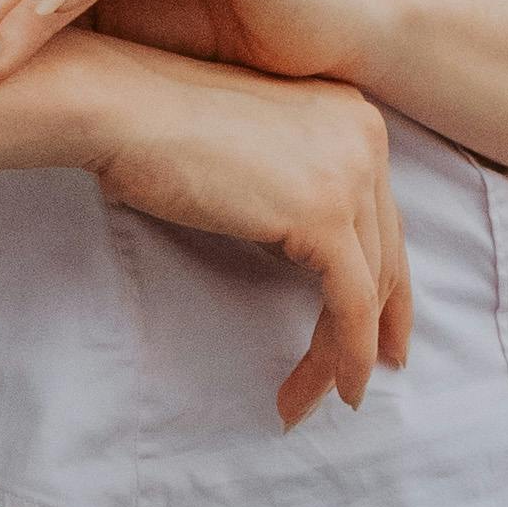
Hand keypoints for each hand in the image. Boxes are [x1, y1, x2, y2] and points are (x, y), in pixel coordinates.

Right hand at [68, 50, 413, 429]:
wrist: (119, 107)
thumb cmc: (156, 132)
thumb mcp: (249, 157)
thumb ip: (289, 191)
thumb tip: (301, 257)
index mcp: (351, 117)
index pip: (383, 217)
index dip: (387, 285)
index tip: (383, 337)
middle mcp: (365, 137)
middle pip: (385, 254)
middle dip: (375, 327)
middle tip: (359, 380)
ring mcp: (350, 173)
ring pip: (368, 287)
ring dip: (344, 354)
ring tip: (314, 399)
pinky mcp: (323, 214)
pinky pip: (349, 304)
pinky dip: (342, 355)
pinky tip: (323, 388)